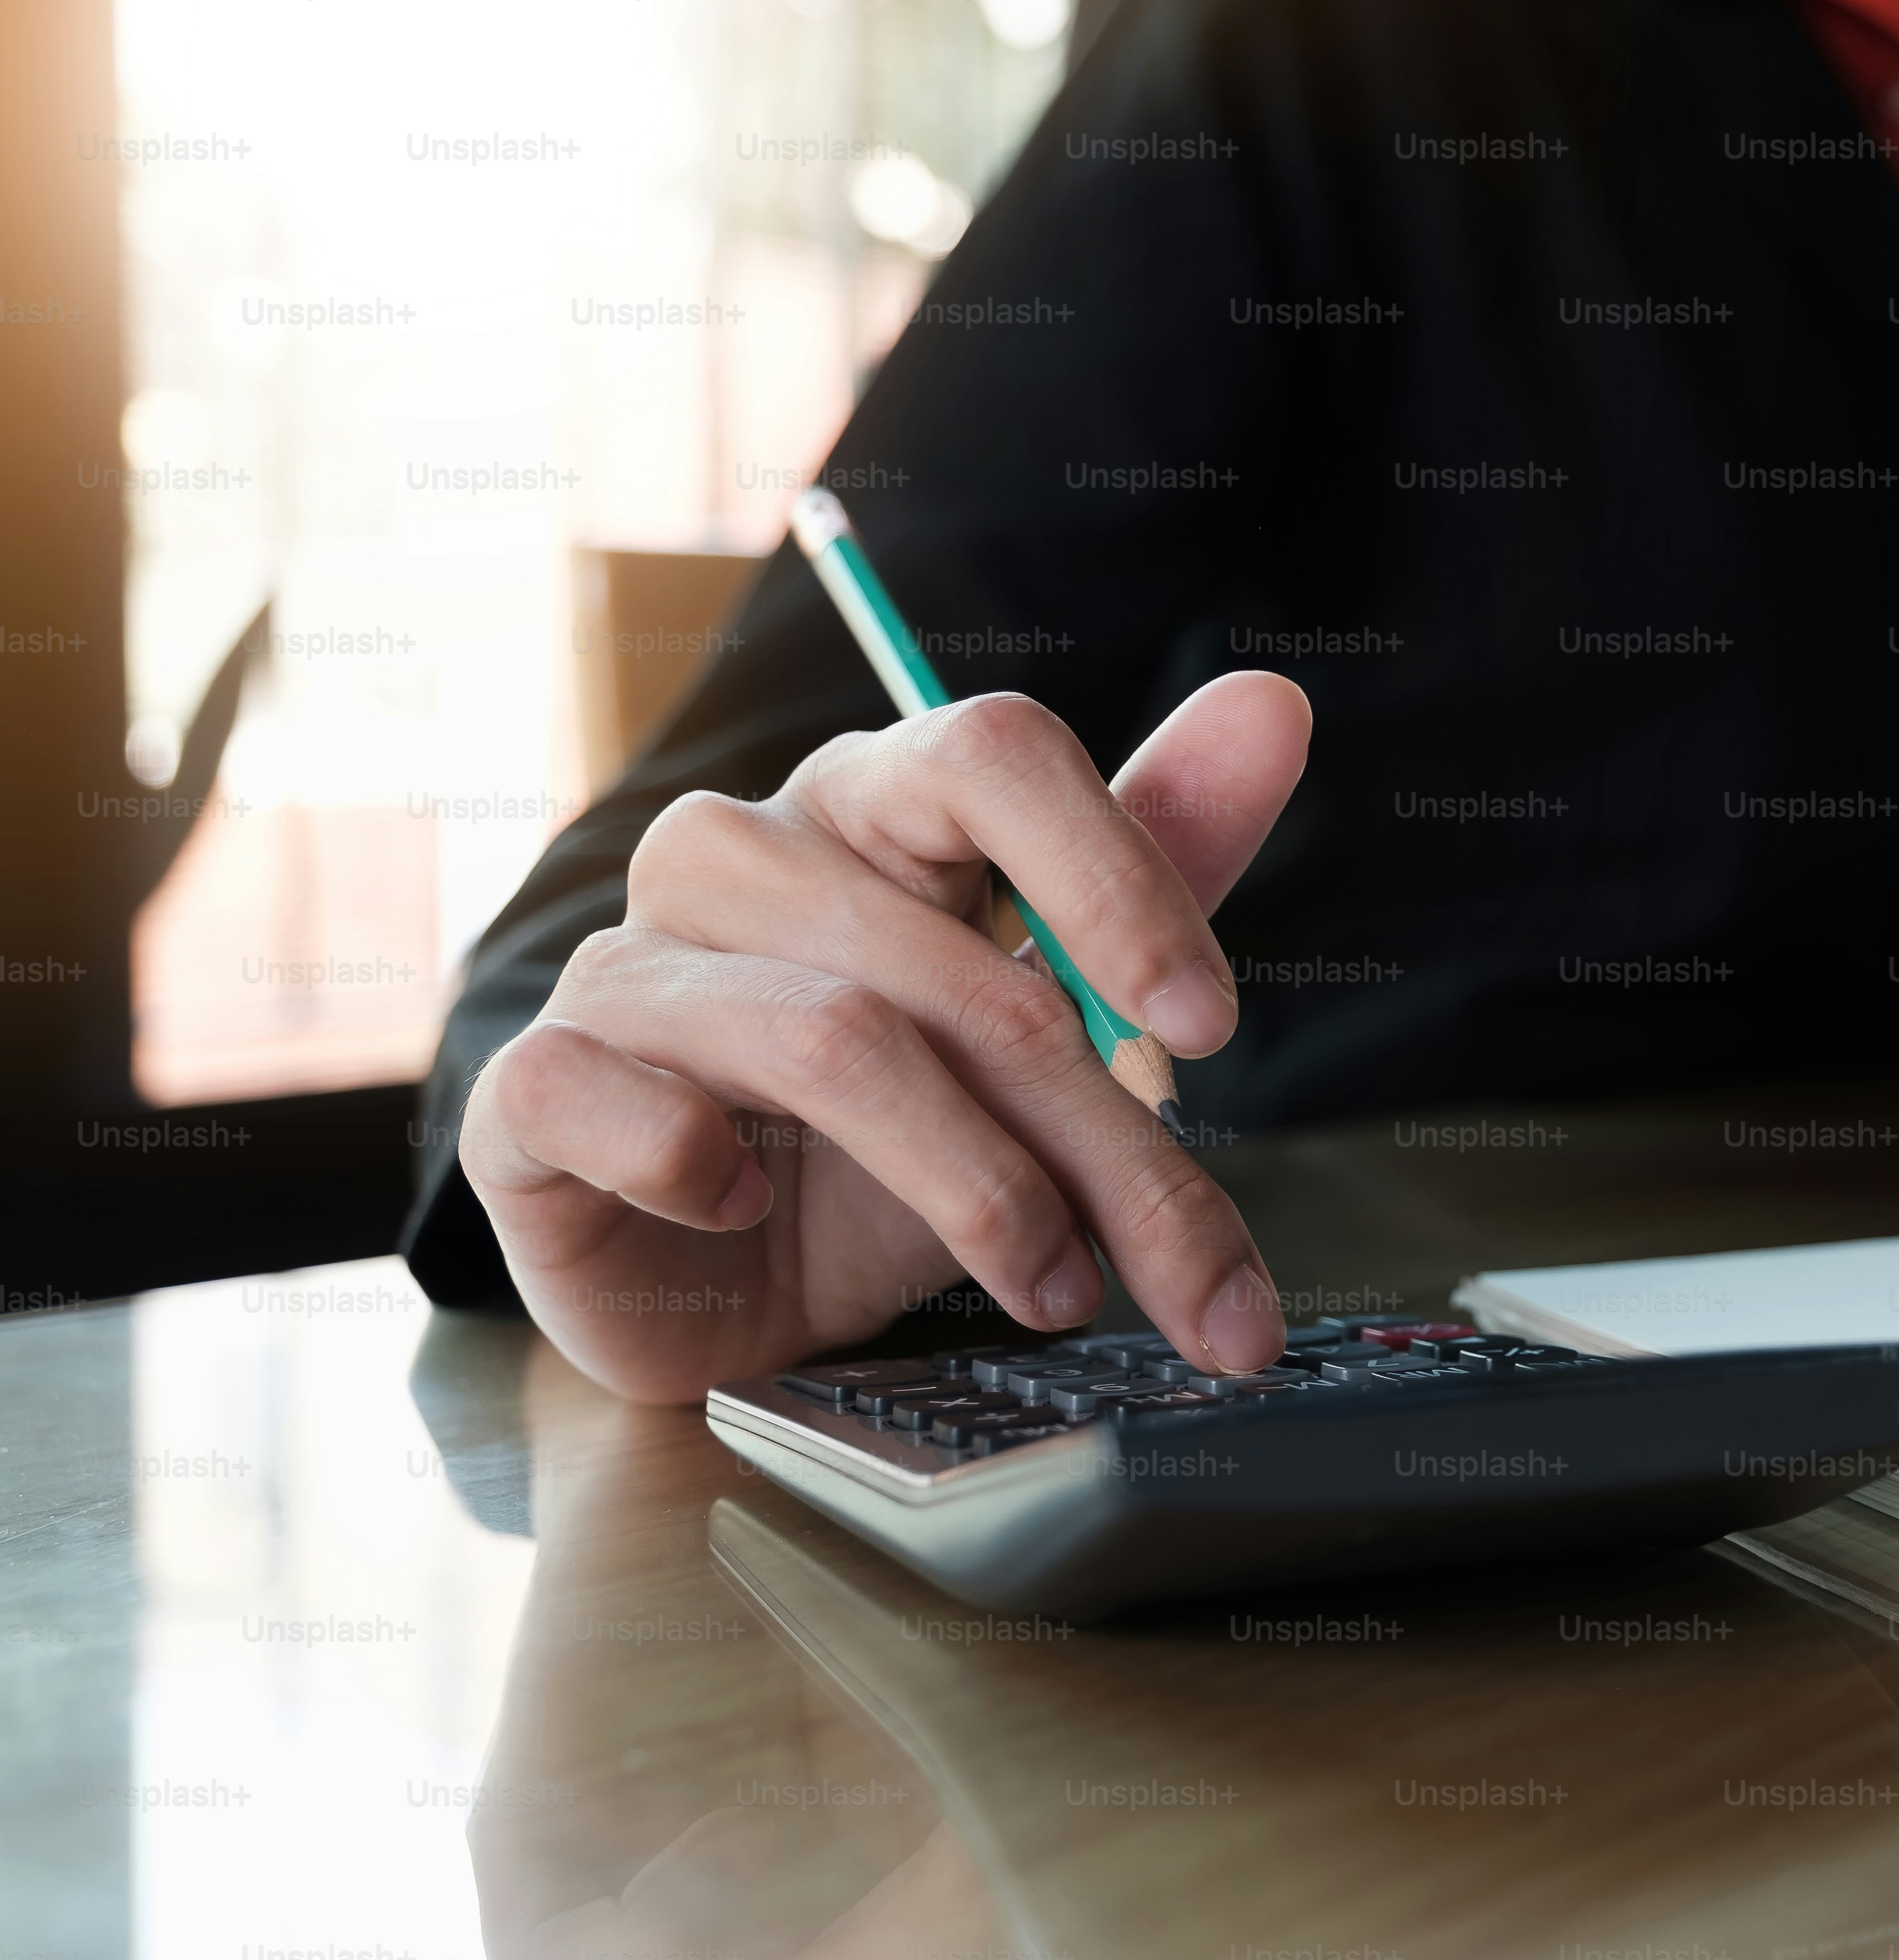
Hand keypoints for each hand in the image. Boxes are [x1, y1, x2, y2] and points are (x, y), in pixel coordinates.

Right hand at [458, 676, 1311, 1401]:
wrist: (729, 1285)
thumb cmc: (895, 1138)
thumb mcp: (1049, 1017)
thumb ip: (1155, 866)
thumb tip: (1272, 701)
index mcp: (868, 804)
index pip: (990, 752)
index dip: (1114, 878)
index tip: (1210, 1028)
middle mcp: (737, 854)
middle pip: (957, 962)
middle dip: (1103, 1140)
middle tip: (1195, 1276)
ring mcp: (626, 967)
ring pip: (835, 1038)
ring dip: (976, 1188)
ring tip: (1052, 1286)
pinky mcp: (536, 1090)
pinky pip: (625, 1103)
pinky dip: (707, 1168)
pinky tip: (752, 1214)